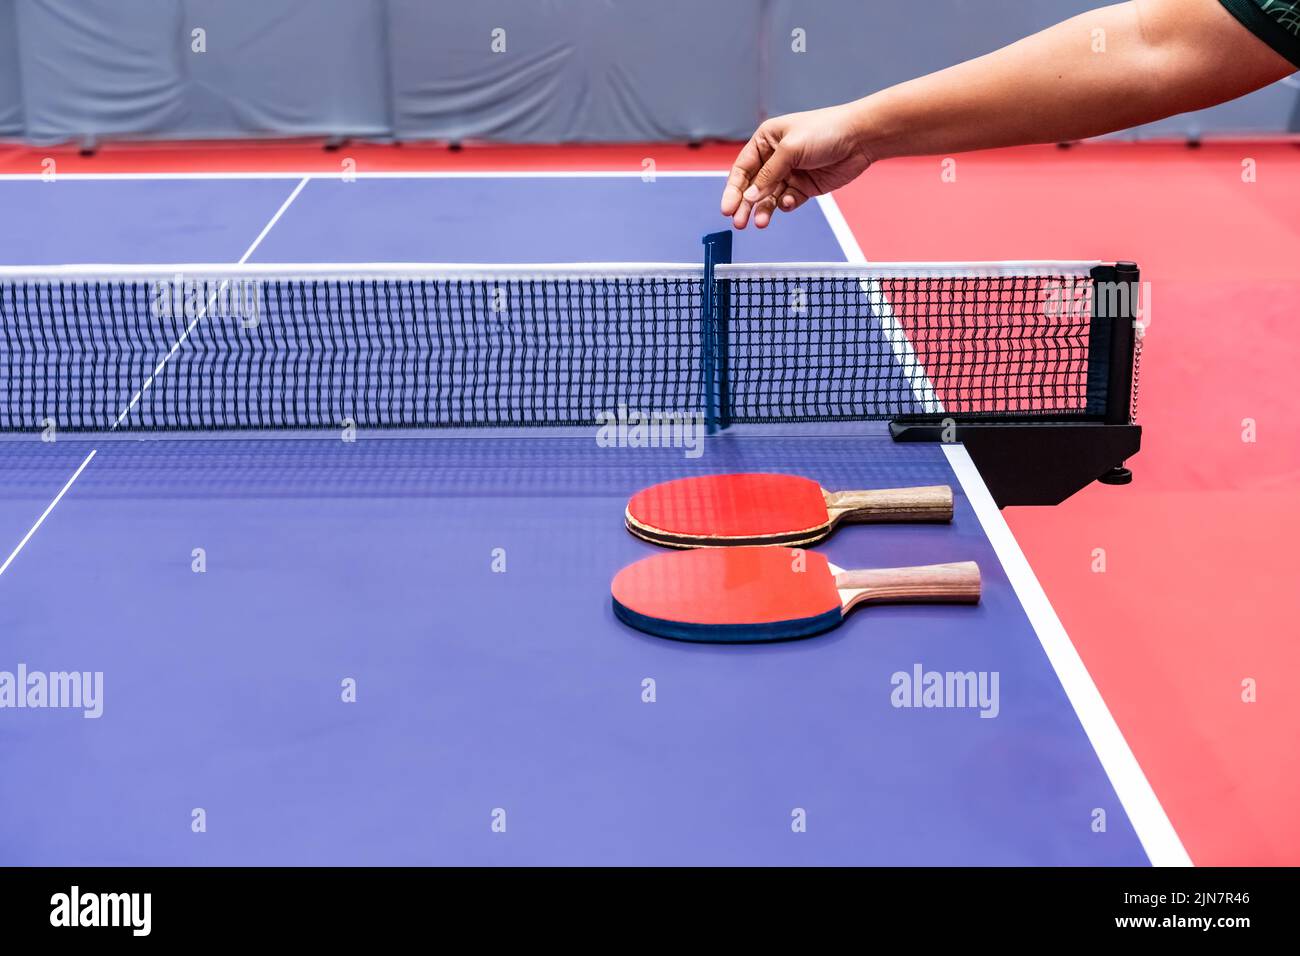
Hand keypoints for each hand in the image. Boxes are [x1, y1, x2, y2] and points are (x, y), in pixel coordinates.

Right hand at [721, 103, 873, 228]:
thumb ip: (768, 175)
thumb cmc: (825, 131)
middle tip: (738, 223)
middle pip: (752, 186)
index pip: (742, 168)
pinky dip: (785, 205)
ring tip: (759, 223)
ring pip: (768, 197)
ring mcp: (790, 173)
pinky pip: (787, 201)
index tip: (727, 208)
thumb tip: (748, 197)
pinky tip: (788, 203)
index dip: (733, 189)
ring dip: (763, 210)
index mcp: (766, 140)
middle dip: (745, 205)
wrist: (860, 138)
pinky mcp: (804, 187)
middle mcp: (775, 157)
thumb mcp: (790, 149)